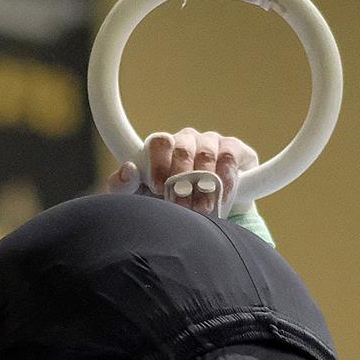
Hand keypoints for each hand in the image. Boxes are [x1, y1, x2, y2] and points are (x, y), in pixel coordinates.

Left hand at [105, 129, 260, 215]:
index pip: (159, 142)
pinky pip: (229, 158)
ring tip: (201, 210)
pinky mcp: (236, 150)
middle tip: (180, 205)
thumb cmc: (169, 206)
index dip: (158, 162)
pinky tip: (221, 199)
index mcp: (163, 148)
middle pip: (182, 147)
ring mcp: (212, 143)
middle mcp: (187, 140)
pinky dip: (225, 180)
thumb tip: (128, 170)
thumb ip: (123, 187)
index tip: (157, 186)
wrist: (210, 219)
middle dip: (180, 179)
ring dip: (203, 185)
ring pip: (206, 154)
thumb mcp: (141, 199)